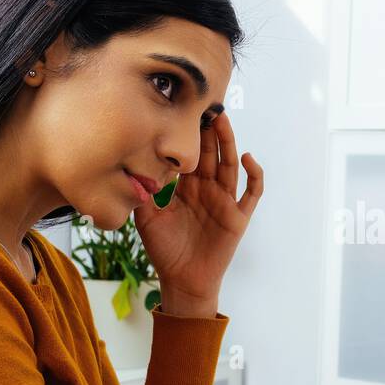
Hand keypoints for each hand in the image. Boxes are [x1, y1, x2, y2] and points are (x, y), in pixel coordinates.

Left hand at [133, 112, 262, 316]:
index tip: (181, 110)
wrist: (182, 281)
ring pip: (229, 165)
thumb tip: (131, 166)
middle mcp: (207, 189)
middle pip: (210, 153)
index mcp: (186, 187)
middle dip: (208, 130)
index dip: (188, 134)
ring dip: (228, 142)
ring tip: (223, 121)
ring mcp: (224, 201)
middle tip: (204, 104)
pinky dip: (254, 175)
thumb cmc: (164, 251)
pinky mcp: (237, 217)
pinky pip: (251, 193)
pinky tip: (247, 159)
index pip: (189, 154)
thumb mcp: (146, 218)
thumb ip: (142, 194)